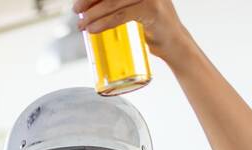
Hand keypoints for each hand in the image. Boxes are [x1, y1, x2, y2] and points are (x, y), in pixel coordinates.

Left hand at [73, 0, 192, 60]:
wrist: (174, 45)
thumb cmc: (152, 29)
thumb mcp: (135, 11)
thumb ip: (119, 6)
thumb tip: (89, 10)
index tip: (79, 3)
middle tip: (77, 11)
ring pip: (113, 2)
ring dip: (93, 13)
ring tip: (82, 24)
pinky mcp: (152, 10)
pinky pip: (122, 15)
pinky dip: (105, 22)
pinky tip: (92, 29)